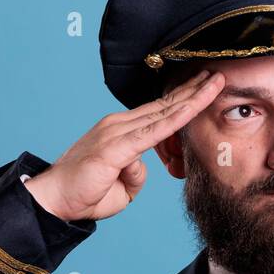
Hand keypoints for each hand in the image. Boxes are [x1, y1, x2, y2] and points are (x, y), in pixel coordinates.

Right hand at [25, 69, 225, 220]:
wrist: (55, 199)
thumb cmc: (86, 193)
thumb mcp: (123, 186)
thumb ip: (137, 173)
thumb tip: (142, 164)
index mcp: (120, 130)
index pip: (159, 110)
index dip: (183, 97)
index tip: (205, 85)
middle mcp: (119, 125)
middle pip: (165, 104)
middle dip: (193, 88)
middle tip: (217, 74)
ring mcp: (117, 132)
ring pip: (164, 112)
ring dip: (192, 97)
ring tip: (215, 83)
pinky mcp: (116, 147)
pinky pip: (154, 131)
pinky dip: (175, 119)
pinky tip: (192, 108)